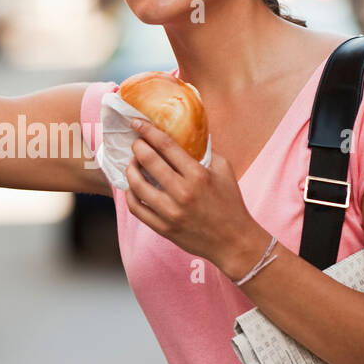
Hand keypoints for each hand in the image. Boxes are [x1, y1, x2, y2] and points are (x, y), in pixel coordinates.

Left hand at [124, 117, 272, 279]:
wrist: (233, 241)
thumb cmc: (230, 203)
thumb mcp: (225, 170)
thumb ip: (205, 151)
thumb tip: (186, 135)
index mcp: (198, 175)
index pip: (166, 146)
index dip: (148, 131)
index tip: (137, 122)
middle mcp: (182, 193)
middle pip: (148, 161)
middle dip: (138, 146)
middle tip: (136, 142)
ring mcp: (170, 212)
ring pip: (137, 185)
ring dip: (130, 169)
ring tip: (132, 163)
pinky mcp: (163, 228)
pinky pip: (136, 208)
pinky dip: (130, 194)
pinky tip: (132, 186)